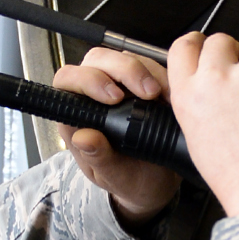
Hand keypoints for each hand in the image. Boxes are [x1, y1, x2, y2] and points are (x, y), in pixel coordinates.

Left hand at [53, 48, 179, 222]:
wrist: (157, 182)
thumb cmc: (128, 179)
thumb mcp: (114, 177)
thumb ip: (98, 158)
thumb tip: (82, 137)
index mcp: (77, 116)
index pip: (67, 82)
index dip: (87, 80)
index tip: (114, 98)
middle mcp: (94, 95)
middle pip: (97, 60)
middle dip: (124, 70)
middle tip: (148, 94)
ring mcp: (119, 84)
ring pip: (125, 57)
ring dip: (147, 72)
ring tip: (163, 98)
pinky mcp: (142, 81)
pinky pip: (150, 64)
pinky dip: (164, 76)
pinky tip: (172, 96)